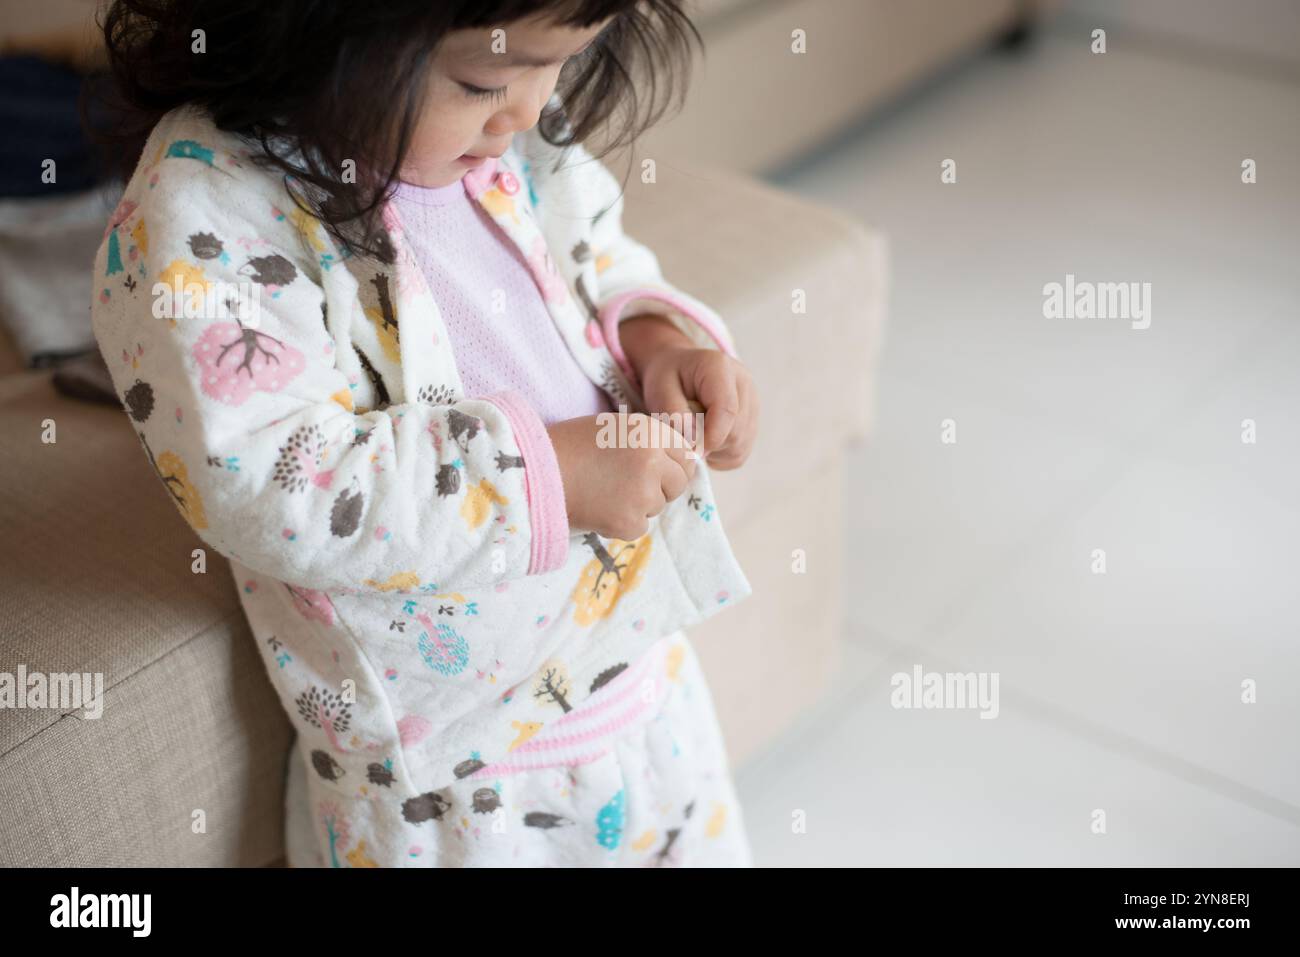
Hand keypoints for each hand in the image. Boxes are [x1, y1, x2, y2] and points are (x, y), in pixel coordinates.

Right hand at [546, 413, 695, 540]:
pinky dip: (624, 521)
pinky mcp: (630, 523)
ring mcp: (643, 495)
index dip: (670, 462)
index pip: (685, 454)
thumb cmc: (569, 446)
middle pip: (679, 483)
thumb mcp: (614, 428)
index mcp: (650, 432)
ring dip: (641, 503)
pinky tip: (601, 507)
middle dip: (661, 485)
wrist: (533, 473)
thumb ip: (648, 441)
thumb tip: (681, 460)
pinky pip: (641, 525)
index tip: (653, 468)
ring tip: (607, 491)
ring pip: (658, 505)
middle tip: (629, 483)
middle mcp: (653, 462)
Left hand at [621, 314, 757, 469]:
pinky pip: (740, 452)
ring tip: (693, 435)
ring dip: (714, 451)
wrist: (677, 369)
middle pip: (736, 431)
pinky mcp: (752, 420)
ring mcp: (752, 402)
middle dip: (708, 443)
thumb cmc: (667, 377)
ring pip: (740, 445)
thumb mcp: (659, 389)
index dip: (710, 437)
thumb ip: (675, 414)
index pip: (727, 410)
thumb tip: (696, 443)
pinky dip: (720, 455)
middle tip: (684, 437)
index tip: (691, 449)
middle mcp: (744, 383)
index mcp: (721, 368)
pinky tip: (704, 440)